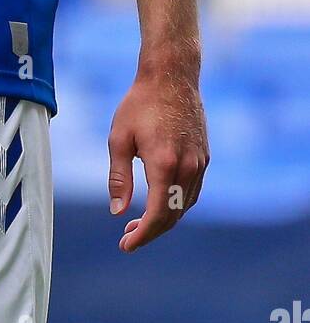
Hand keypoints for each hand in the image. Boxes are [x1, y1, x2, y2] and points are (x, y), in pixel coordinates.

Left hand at [107, 69, 209, 251]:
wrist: (172, 76)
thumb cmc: (140, 104)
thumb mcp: (119, 138)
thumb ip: (119, 177)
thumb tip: (117, 212)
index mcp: (164, 165)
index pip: (156, 215)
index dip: (142, 235)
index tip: (126, 246)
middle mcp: (187, 168)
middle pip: (172, 216)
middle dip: (151, 232)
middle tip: (128, 238)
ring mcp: (200, 163)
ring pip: (185, 206)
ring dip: (164, 220)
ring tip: (140, 223)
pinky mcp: (204, 157)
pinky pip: (192, 191)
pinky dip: (177, 205)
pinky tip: (159, 202)